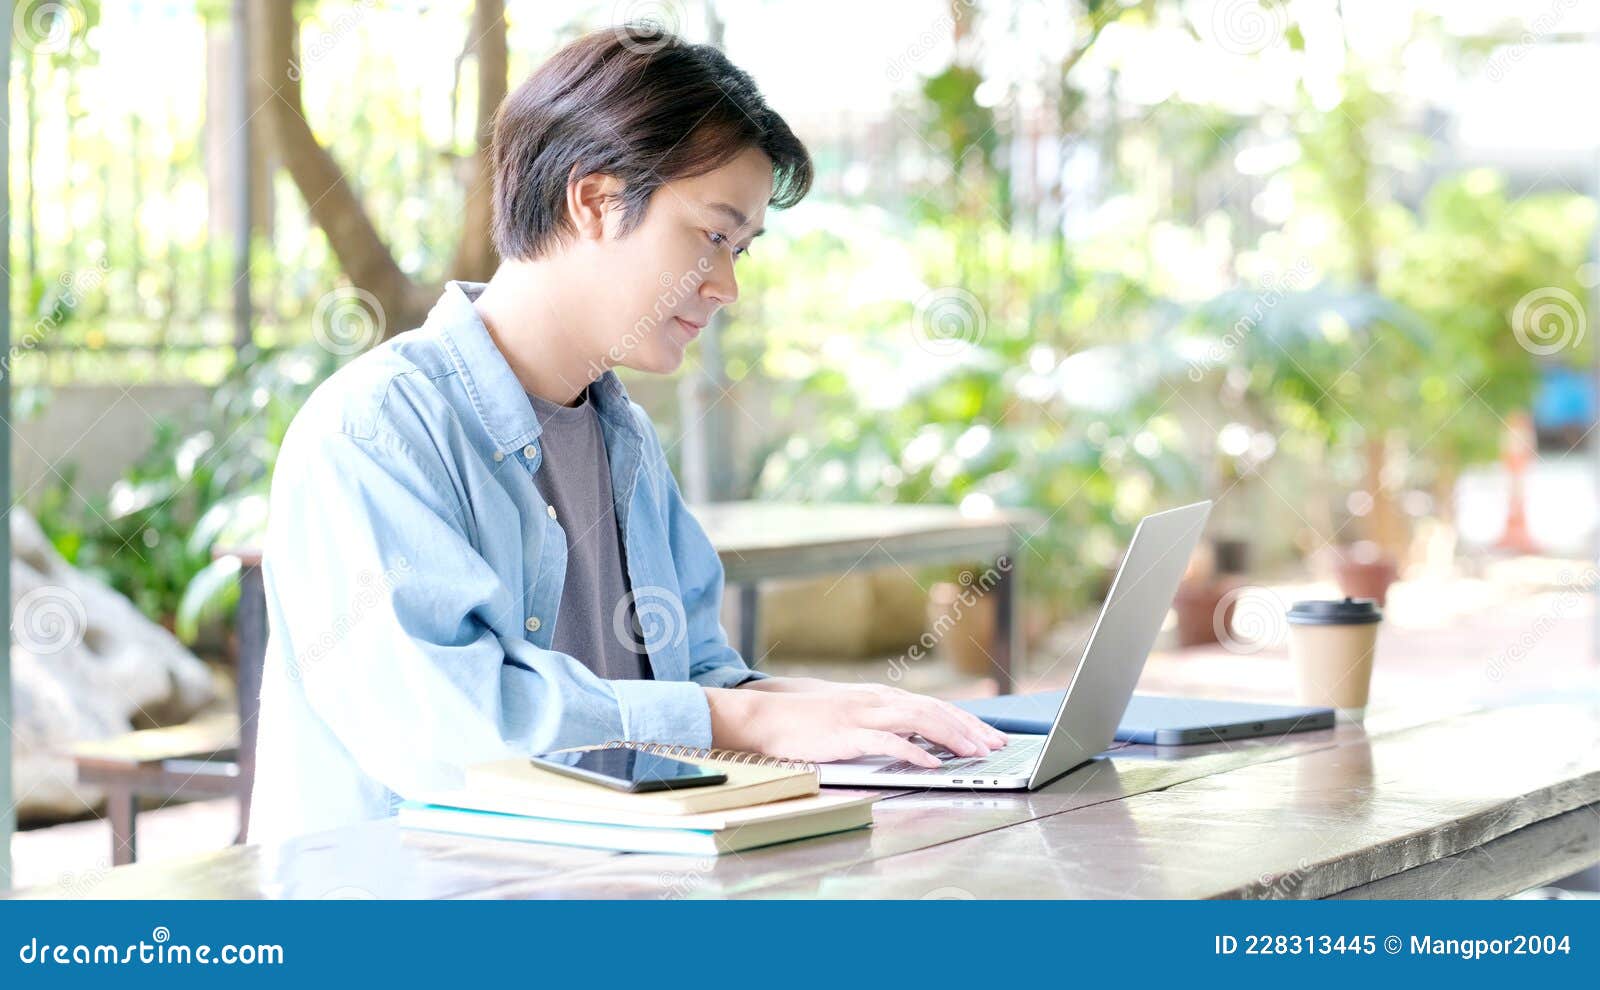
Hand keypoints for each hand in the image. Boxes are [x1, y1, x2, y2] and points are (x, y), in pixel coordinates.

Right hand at [703, 678, 1007, 767]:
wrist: (767, 716)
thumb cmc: (807, 721)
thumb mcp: (851, 716)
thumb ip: (882, 723)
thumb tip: (915, 740)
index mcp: (881, 697)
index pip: (934, 706)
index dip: (966, 721)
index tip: (991, 736)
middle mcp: (878, 701)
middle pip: (934, 711)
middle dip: (969, 729)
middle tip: (997, 746)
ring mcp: (863, 716)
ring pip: (918, 722)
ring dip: (950, 737)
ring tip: (975, 753)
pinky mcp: (847, 734)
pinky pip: (887, 742)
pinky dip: (913, 753)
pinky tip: (931, 764)